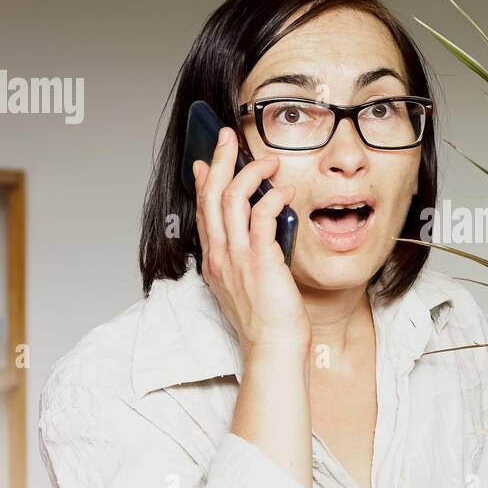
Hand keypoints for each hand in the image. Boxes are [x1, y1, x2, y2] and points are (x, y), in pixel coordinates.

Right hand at [194, 127, 309, 357]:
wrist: (273, 350)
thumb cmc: (268, 324)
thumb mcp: (249, 286)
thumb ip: (249, 258)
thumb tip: (262, 232)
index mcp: (215, 262)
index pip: (203, 213)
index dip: (203, 183)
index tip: (204, 162)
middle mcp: (220, 256)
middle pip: (210, 195)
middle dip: (218, 160)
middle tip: (227, 137)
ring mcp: (237, 257)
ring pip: (231, 198)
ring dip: (249, 172)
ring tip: (268, 161)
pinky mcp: (259, 259)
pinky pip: (261, 216)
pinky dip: (273, 197)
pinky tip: (285, 191)